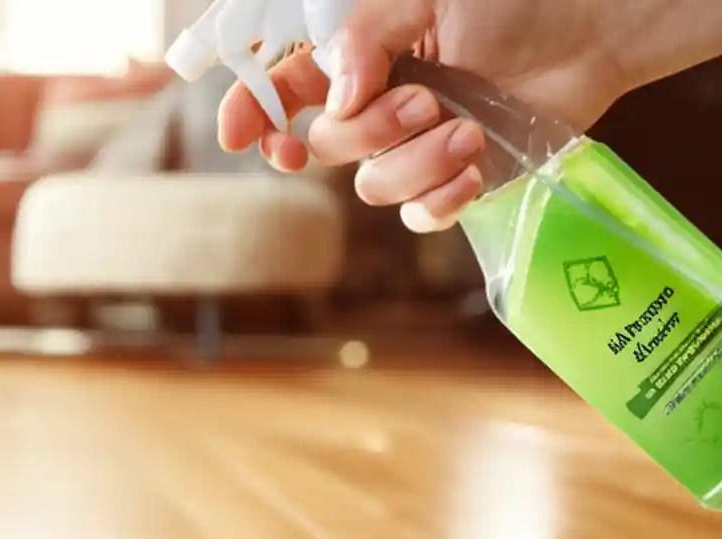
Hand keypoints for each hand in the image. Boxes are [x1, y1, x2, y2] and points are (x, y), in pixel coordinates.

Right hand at [220, 0, 643, 232]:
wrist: (593, 27)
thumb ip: (365, 38)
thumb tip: (335, 103)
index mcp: (353, 57)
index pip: (279, 91)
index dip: (250, 115)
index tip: (240, 136)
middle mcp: (373, 105)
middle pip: (324, 146)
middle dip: (368, 132)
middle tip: (425, 101)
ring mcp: (411, 148)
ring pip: (370, 186)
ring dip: (415, 165)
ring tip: (468, 132)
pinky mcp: (451, 181)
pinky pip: (419, 216)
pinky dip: (440, 202)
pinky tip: (473, 171)